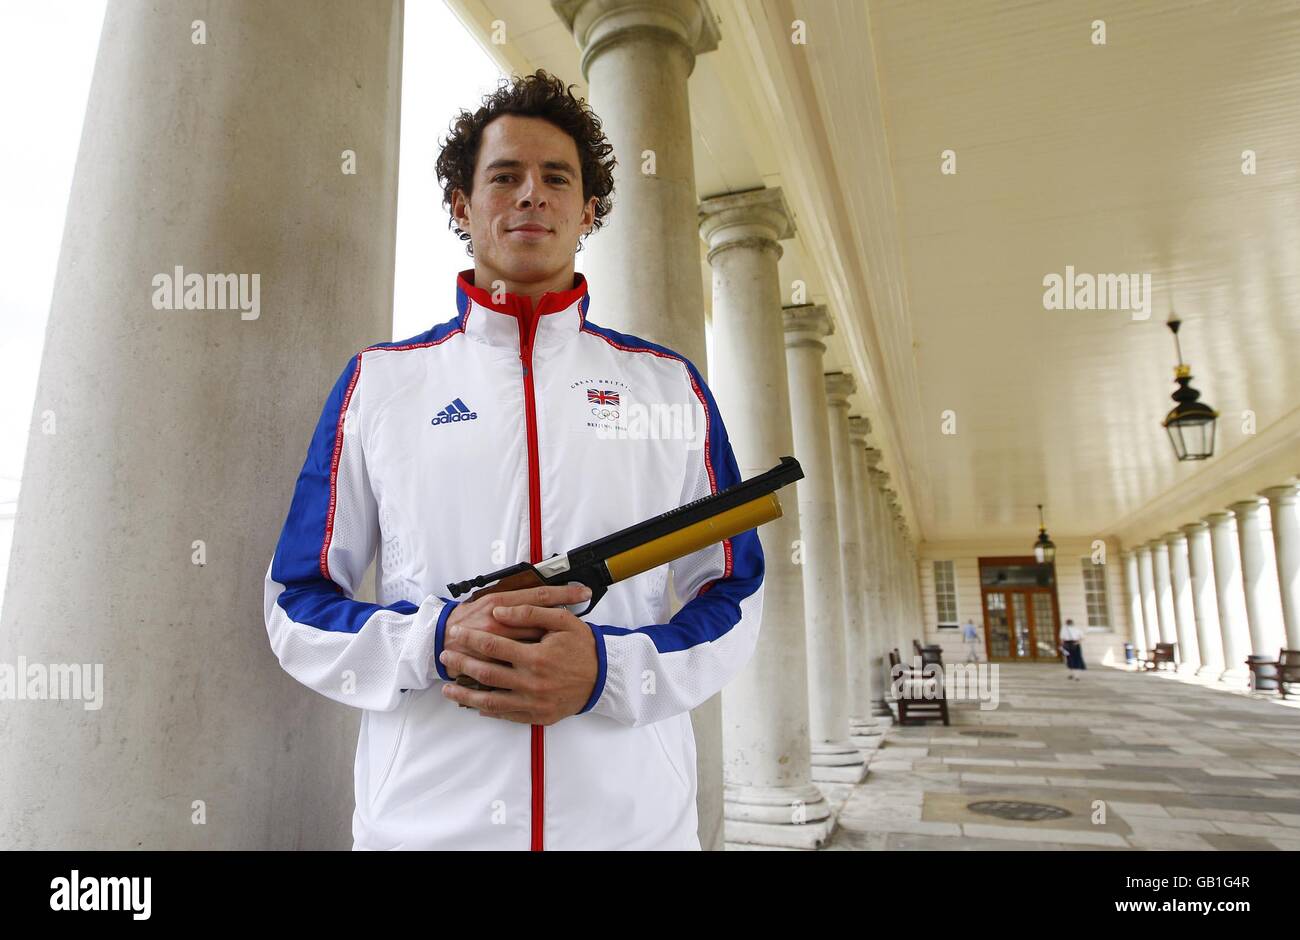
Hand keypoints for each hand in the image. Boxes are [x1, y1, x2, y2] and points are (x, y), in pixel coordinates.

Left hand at [439, 583, 597, 724]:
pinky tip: (475, 705)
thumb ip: (530, 612)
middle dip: (461, 664)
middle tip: (445, 657)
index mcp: (536, 657)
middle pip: (486, 674)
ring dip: (466, 695)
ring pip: (490, 701)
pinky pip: (507, 715)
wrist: (605, 678)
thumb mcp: (562, 621)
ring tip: (448, 689)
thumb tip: (500, 611)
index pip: (493, 645)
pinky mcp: (538, 716)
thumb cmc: (583, 647)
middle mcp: (532, 682)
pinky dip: (488, 710)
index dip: (471, 638)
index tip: (457, 632)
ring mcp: (534, 702)